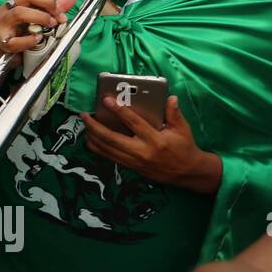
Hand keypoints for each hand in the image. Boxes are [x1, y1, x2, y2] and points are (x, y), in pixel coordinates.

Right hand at [0, 0, 76, 57]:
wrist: (6, 54)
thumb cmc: (21, 34)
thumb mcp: (38, 19)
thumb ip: (55, 8)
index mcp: (15, 3)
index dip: (48, 0)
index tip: (60, 12)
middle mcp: (7, 11)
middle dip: (46, 5)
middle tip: (56, 19)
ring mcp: (2, 25)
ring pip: (18, 13)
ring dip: (39, 18)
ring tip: (49, 28)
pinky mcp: (2, 42)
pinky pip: (14, 40)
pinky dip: (28, 40)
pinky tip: (37, 40)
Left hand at [82, 95, 221, 192]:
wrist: (187, 173)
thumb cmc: (184, 147)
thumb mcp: (183, 129)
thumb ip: (174, 114)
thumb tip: (170, 98)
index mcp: (156, 140)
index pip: (134, 123)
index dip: (119, 111)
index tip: (107, 100)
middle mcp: (142, 152)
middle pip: (112, 139)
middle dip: (95, 127)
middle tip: (85, 115)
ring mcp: (134, 161)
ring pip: (107, 150)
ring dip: (93, 137)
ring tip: (85, 124)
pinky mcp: (130, 167)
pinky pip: (109, 157)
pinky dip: (98, 148)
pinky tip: (90, 139)